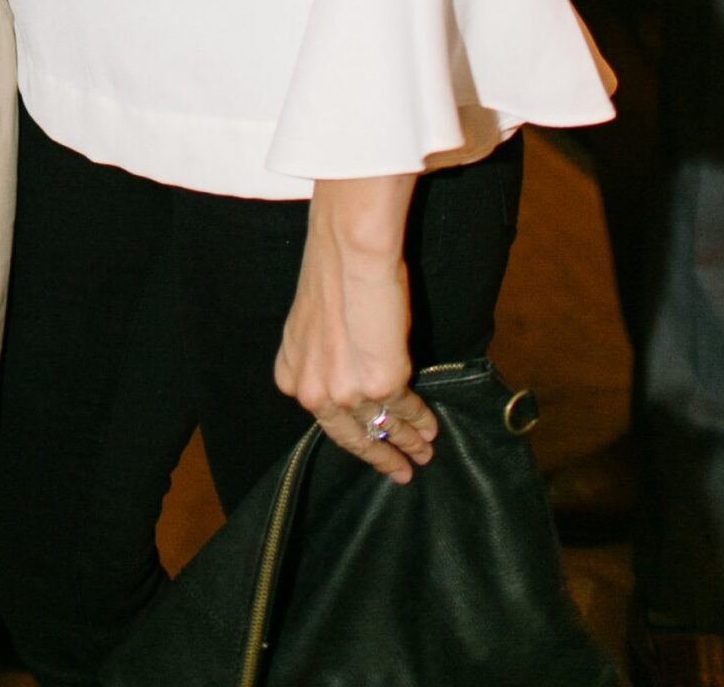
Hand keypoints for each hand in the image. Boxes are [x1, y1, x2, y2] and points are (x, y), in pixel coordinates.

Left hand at [275, 178, 434, 484]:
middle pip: (351, 436)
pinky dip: (421, 420)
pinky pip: (405, 410)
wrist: (350, 251)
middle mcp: (312, 391)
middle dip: (379, 455)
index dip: (352, 437)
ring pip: (381, 427)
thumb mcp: (316, 326)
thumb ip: (328, 359)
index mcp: (292, 374)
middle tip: (400, 472)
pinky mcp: (380, 385)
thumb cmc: (334, 271)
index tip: (369, 450)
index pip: (324, 420)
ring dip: (408, 442)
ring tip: (425, 453)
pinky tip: (431, 427)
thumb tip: (356, 373)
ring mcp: (344, 392)